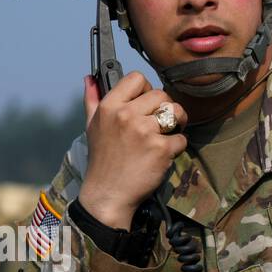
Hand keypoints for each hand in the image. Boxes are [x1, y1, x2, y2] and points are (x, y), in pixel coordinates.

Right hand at [79, 72, 187, 229]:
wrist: (108, 194)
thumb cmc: (103, 159)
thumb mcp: (92, 126)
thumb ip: (92, 99)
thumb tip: (90, 77)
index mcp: (109, 107)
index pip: (137, 78)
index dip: (147, 89)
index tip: (147, 103)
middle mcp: (126, 116)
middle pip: (162, 94)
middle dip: (165, 109)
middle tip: (159, 124)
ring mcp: (144, 132)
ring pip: (176, 112)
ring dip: (177, 123)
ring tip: (166, 134)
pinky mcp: (160, 148)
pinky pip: (181, 138)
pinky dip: (176, 147)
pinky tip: (162, 155)